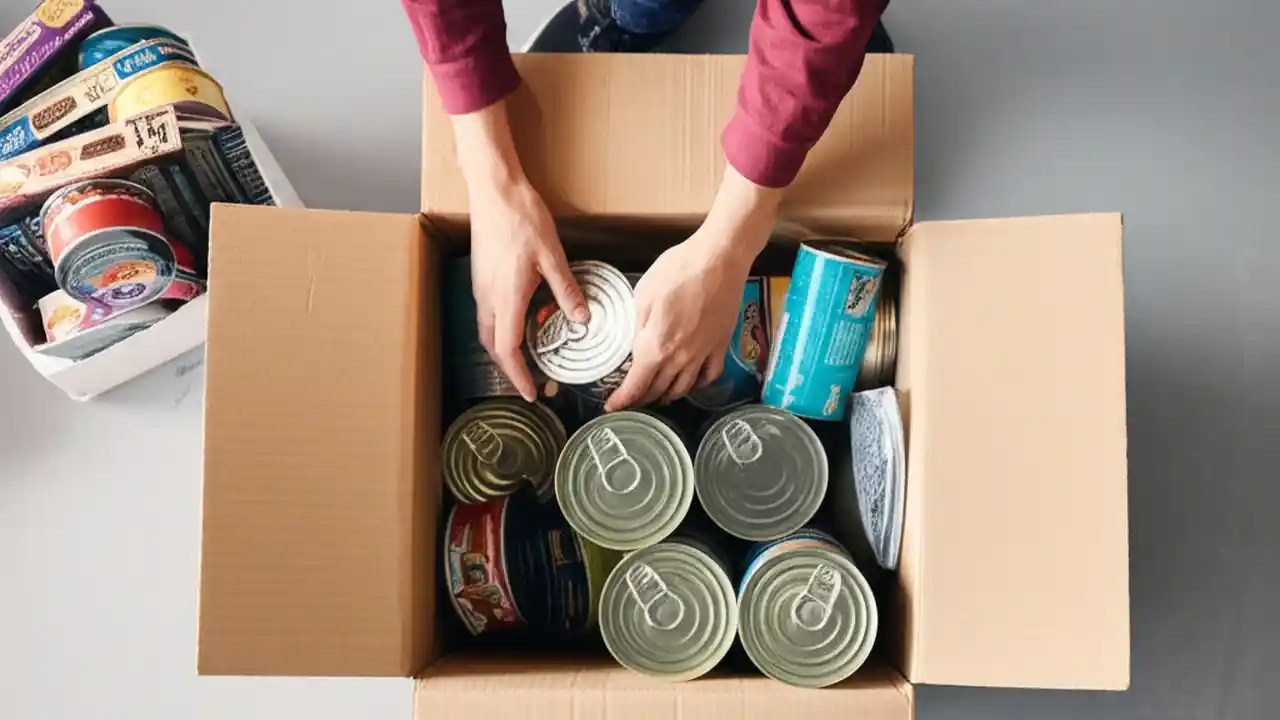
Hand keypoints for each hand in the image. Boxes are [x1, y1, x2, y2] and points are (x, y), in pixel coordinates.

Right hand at [454, 101, 588, 401]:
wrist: (493, 189)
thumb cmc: (522, 218)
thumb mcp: (553, 256)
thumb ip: (566, 291)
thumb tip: (582, 321)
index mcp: (506, 298)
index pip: (508, 350)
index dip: (519, 376)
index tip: (531, 393)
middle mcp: (487, 297)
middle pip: (493, 346)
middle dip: (510, 368)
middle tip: (530, 381)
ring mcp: (480, 286)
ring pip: (488, 330)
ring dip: (504, 348)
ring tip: (526, 358)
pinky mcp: (480, 275)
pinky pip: (488, 312)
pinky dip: (501, 328)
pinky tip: (520, 321)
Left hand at [605, 167, 782, 410]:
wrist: (719, 259)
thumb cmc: (678, 270)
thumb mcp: (642, 294)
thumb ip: (636, 326)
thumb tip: (636, 345)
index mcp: (656, 346)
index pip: (636, 384)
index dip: (622, 400)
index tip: (612, 406)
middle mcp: (680, 358)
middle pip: (658, 390)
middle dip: (642, 399)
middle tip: (631, 401)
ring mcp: (703, 354)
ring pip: (683, 388)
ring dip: (666, 397)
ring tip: (656, 397)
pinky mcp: (721, 345)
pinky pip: (708, 376)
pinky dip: (696, 386)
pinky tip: (690, 384)